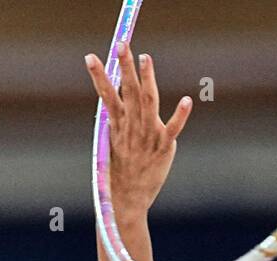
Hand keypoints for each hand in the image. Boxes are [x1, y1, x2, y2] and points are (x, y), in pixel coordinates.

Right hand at [84, 43, 191, 217]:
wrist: (127, 201)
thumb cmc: (120, 172)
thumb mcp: (112, 143)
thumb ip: (116, 119)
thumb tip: (116, 96)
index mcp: (117, 127)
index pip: (107, 96)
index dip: (99, 76)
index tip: (90, 56)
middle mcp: (131, 128)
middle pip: (128, 91)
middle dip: (124, 66)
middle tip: (122, 44)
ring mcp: (148, 137)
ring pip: (147, 102)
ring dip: (147, 79)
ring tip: (145, 58)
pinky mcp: (164, 147)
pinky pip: (172, 129)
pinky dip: (180, 115)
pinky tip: (186, 100)